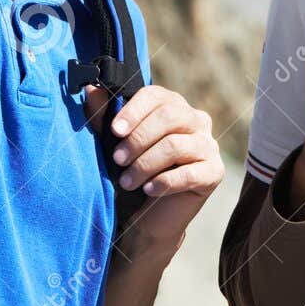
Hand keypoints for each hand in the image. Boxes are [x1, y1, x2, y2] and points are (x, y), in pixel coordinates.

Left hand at [91, 84, 221, 258]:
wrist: (149, 217)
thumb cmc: (134, 172)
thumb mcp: (115, 143)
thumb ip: (104, 117)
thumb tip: (90, 89)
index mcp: (173, 106)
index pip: (156, 96)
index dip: (134, 111)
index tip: (115, 130)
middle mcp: (196, 120)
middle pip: (170, 116)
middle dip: (139, 138)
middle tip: (117, 159)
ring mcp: (208, 145)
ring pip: (176, 145)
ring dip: (145, 164)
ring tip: (126, 181)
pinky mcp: (214, 172)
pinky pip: (190, 173)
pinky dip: (164, 182)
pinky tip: (148, 189)